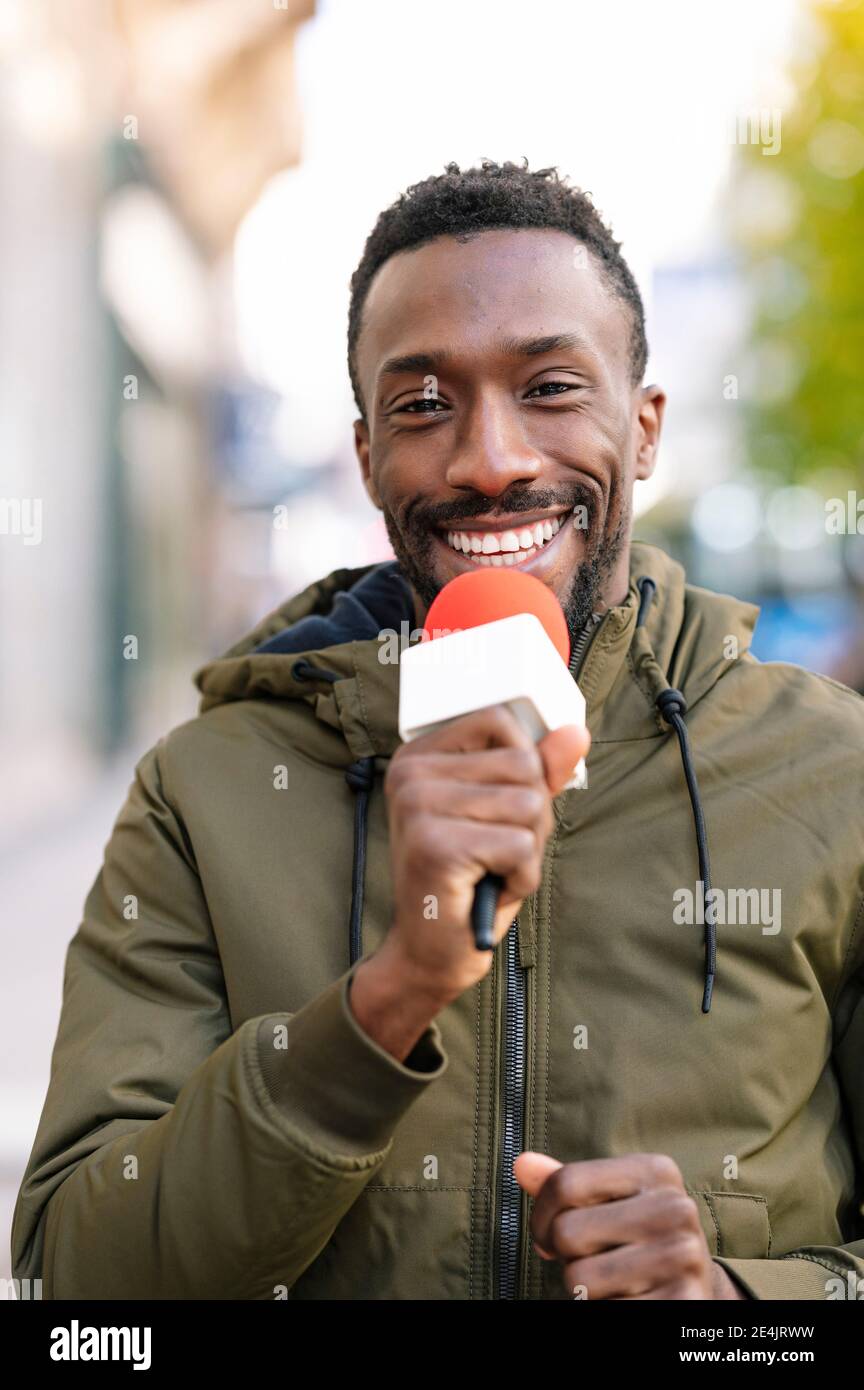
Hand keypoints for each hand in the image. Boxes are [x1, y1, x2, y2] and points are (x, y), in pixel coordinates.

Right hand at [380, 705, 588, 1001]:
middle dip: (531, 817)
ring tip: (490, 868)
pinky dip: (522, 877)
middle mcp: (410, 774)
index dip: (525, 767)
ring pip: (529, 805)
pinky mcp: (436, 847)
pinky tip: (489, 888)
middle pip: (523, 765)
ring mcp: (418, 808)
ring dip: (527, 849)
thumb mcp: (507, 814)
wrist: (433, 950)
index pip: (500, 721)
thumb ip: (538, 771)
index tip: (497, 807)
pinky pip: (522, 846)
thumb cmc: (470, 878)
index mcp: (420, 755)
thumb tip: (576, 733)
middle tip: (495, 850)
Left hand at [515, 1151, 747, 1299]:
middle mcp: (676, 1208)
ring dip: (583, 1290)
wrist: (696, 1290)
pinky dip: (605, 1311)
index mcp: (656, 1171)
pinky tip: (630, 1301)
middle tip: (591, 1261)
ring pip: (579, 1279)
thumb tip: (521, 1164)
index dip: (541, 1216)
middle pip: (567, 1232)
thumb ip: (565, 1186)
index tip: (549, 1235)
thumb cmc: (636, 1239)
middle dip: (566, 1256)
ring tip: (612, 1282)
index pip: (565, 1184)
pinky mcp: (681, 1304)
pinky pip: (604, 1312)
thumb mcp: (608, 1202)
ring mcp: (683, 1258)